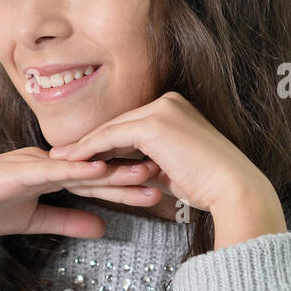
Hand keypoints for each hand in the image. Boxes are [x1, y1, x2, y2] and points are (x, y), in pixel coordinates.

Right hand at [0, 146, 163, 244]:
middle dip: (132, 174)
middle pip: (97, 169)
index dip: (127, 184)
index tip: (159, 188)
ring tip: (148, 173)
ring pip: (82, 167)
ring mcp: (32, 164)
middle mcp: (45, 162)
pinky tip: (101, 169)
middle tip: (170, 177)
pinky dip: (78, 170)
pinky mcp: (18, 171)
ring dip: (115, 170)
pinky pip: (53, 170)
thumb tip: (103, 228)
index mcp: (49, 172)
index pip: (95, 178)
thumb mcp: (31, 220)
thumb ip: (66, 222)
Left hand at [47, 91, 267, 215]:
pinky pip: (112, 138)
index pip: (130, 126)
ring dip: (83, 146)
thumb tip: (127, 171)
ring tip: (58, 160)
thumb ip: (148, 163)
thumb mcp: (171, 169)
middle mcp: (168, 102)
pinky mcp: (153, 124)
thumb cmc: (207, 186)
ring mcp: (161, 109)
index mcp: (174, 109)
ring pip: (111, 130)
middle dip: (87, 142)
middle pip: (118, 124)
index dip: (103, 141)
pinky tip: (72, 162)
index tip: (80, 154)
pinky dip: (90, 150)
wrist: (232, 188)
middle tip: (59, 154)